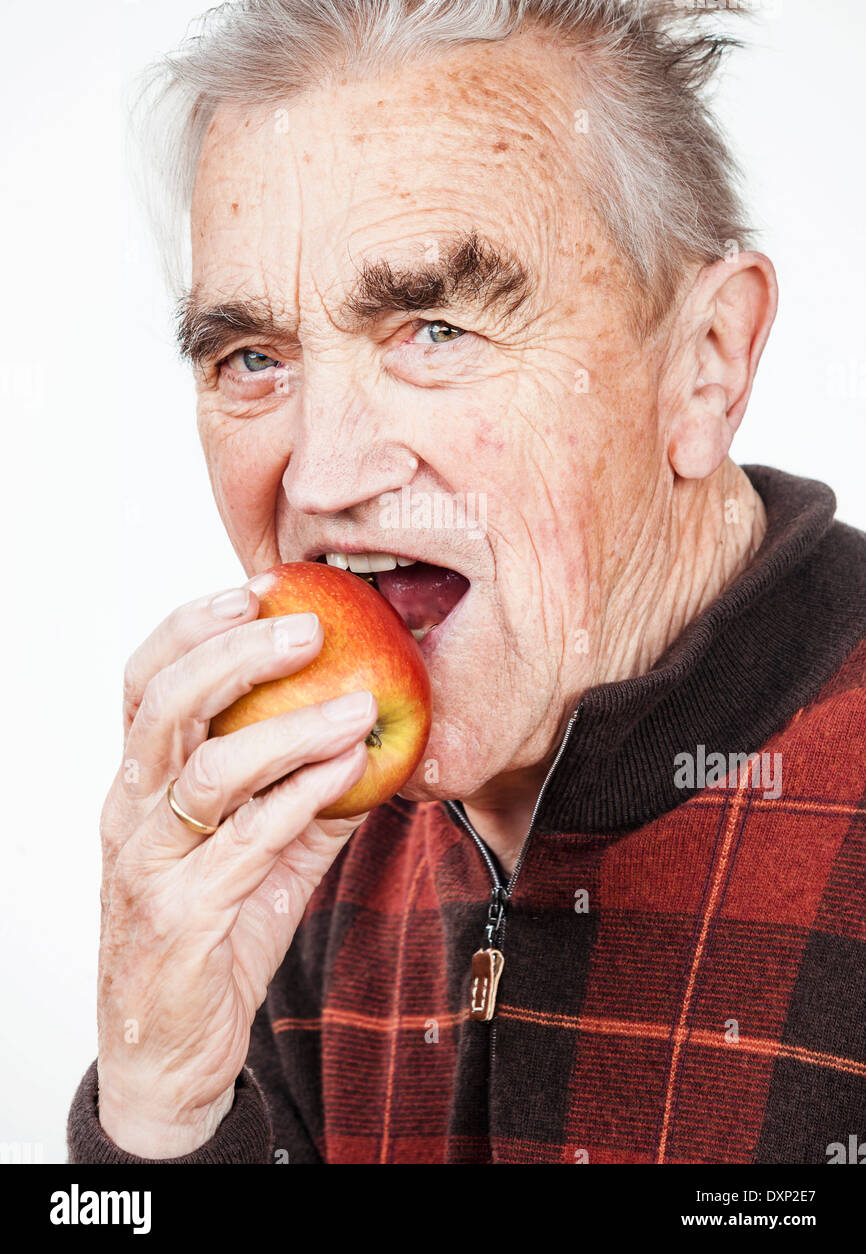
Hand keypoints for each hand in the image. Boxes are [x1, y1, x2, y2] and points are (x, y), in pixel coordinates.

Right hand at [96, 581, 376, 1156]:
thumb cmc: (213, 937)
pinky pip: (245, 844)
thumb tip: (374, 735)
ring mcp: (149, 867)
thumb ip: (306, 794)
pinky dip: (301, 798)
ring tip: (357, 703)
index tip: (257, 590)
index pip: (144, 682)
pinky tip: (347, 770)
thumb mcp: (265, 851)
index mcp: (140, 783)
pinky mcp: (181, 920)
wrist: (172, 1055)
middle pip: (165, 705)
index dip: (193, 628)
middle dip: (237, 654)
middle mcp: (131, 813)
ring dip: (289, 728)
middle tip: (311, 625)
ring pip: (208, 771)